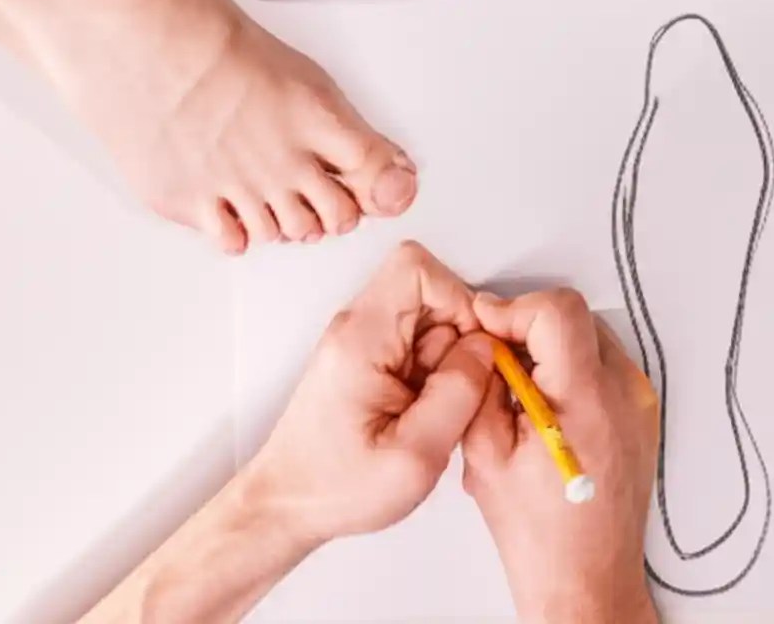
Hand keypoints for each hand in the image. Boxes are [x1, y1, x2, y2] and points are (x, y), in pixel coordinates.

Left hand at [244, 241, 493, 546]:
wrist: (286, 505)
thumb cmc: (336, 487)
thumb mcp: (415, 454)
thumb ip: (458, 393)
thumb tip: (487, 347)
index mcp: (362, 338)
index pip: (416, 268)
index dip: (457, 299)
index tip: (471, 350)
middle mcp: (358, 328)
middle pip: (431, 294)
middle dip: (459, 340)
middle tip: (450, 395)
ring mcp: (363, 343)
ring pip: (430, 323)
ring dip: (448, 363)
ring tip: (430, 415)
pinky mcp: (369, 361)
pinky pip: (419, 347)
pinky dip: (434, 377)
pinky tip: (421, 416)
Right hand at [463, 290, 660, 623]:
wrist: (586, 579)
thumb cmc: (540, 536)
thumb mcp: (486, 455)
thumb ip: (481, 385)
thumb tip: (483, 341)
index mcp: (585, 402)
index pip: (557, 312)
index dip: (513, 308)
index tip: (487, 323)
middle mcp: (624, 395)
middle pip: (574, 318)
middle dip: (528, 329)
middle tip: (495, 359)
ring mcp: (640, 403)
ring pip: (590, 337)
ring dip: (550, 349)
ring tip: (520, 393)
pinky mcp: (643, 414)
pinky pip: (604, 366)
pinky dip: (570, 371)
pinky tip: (545, 409)